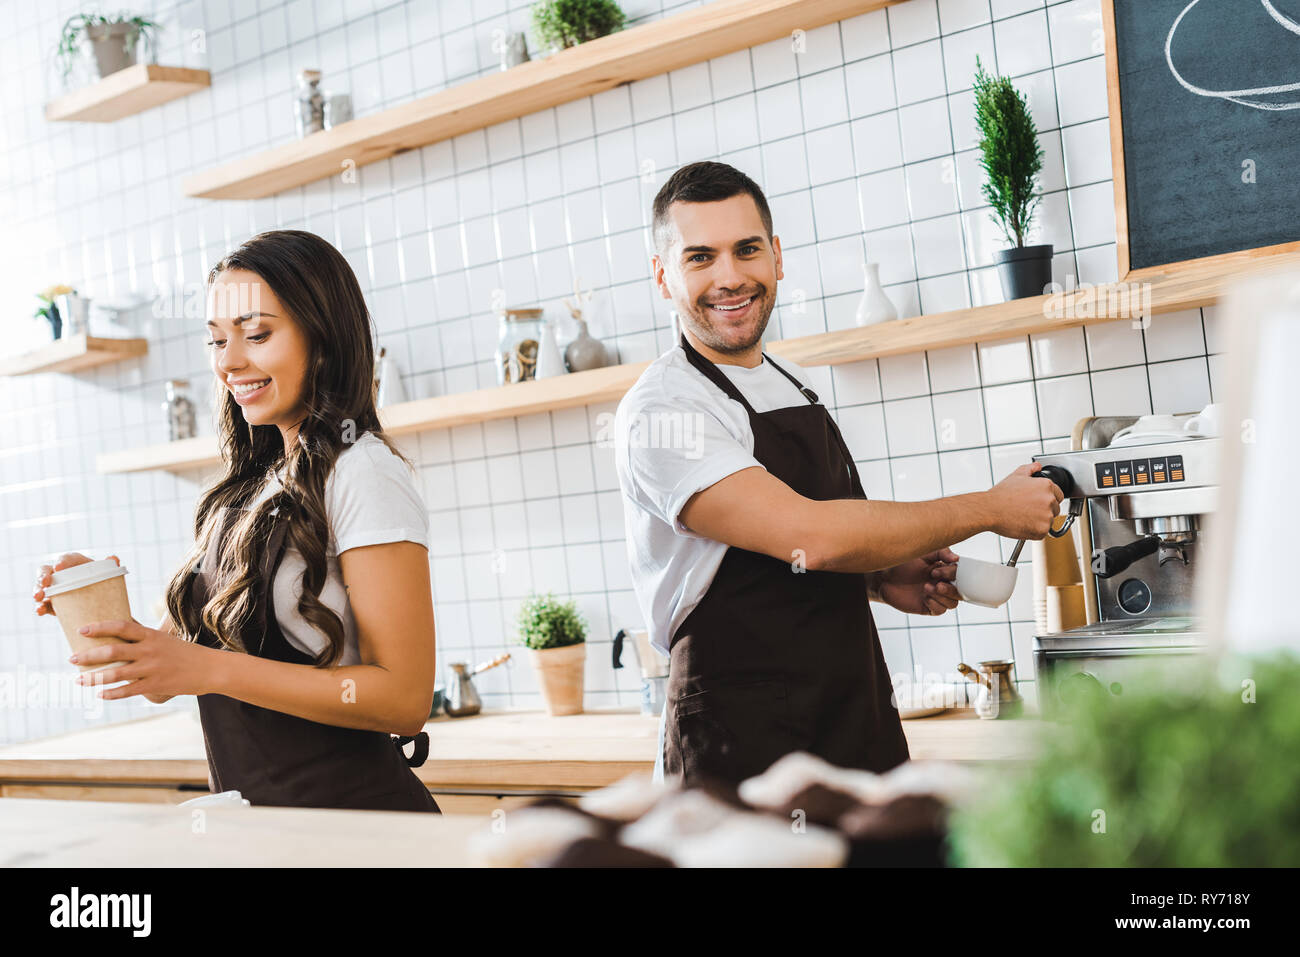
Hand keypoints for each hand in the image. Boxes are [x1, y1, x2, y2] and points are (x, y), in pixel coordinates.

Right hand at [34, 553, 119, 616]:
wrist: (99, 603)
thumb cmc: (101, 584)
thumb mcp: (107, 575)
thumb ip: (110, 567)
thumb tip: (113, 559)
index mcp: (75, 565)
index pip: (66, 559)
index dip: (62, 561)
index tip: (59, 567)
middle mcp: (60, 575)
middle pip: (46, 571)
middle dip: (42, 576)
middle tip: (44, 583)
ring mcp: (53, 589)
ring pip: (40, 587)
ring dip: (37, 591)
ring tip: (39, 598)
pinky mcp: (51, 604)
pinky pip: (42, 604)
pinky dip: (39, 607)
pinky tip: (39, 611)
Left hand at [70, 618, 218, 699]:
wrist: (211, 668)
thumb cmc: (186, 653)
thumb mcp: (165, 639)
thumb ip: (143, 637)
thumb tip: (119, 629)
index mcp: (151, 636)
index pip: (122, 627)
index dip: (100, 627)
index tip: (81, 630)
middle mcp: (150, 651)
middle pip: (113, 651)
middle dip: (88, 655)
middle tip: (71, 658)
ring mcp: (152, 669)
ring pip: (116, 674)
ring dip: (93, 677)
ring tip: (78, 680)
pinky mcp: (156, 685)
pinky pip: (128, 691)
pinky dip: (112, 694)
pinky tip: (100, 695)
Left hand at [878, 548, 960, 616]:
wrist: (884, 576)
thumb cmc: (903, 563)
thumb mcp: (923, 554)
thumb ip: (941, 553)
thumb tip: (957, 559)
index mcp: (945, 571)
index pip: (960, 575)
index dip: (952, 574)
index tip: (935, 570)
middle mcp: (943, 585)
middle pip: (960, 592)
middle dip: (950, 588)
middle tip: (936, 582)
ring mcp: (936, 597)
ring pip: (952, 603)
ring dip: (942, 597)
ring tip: (926, 588)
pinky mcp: (927, 607)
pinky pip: (940, 611)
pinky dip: (935, 604)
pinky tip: (925, 597)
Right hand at [985, 464, 1062, 539]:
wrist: (989, 510)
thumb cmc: (1001, 495)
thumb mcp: (1016, 476)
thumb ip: (1030, 468)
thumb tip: (1037, 466)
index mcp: (1046, 486)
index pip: (1059, 495)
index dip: (1047, 498)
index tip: (1037, 502)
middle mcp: (1049, 500)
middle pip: (1055, 509)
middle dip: (1044, 510)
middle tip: (1027, 509)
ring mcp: (1047, 516)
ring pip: (1048, 521)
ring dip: (1039, 521)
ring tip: (1023, 516)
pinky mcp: (1041, 530)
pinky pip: (1042, 532)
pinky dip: (1034, 531)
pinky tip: (1022, 524)